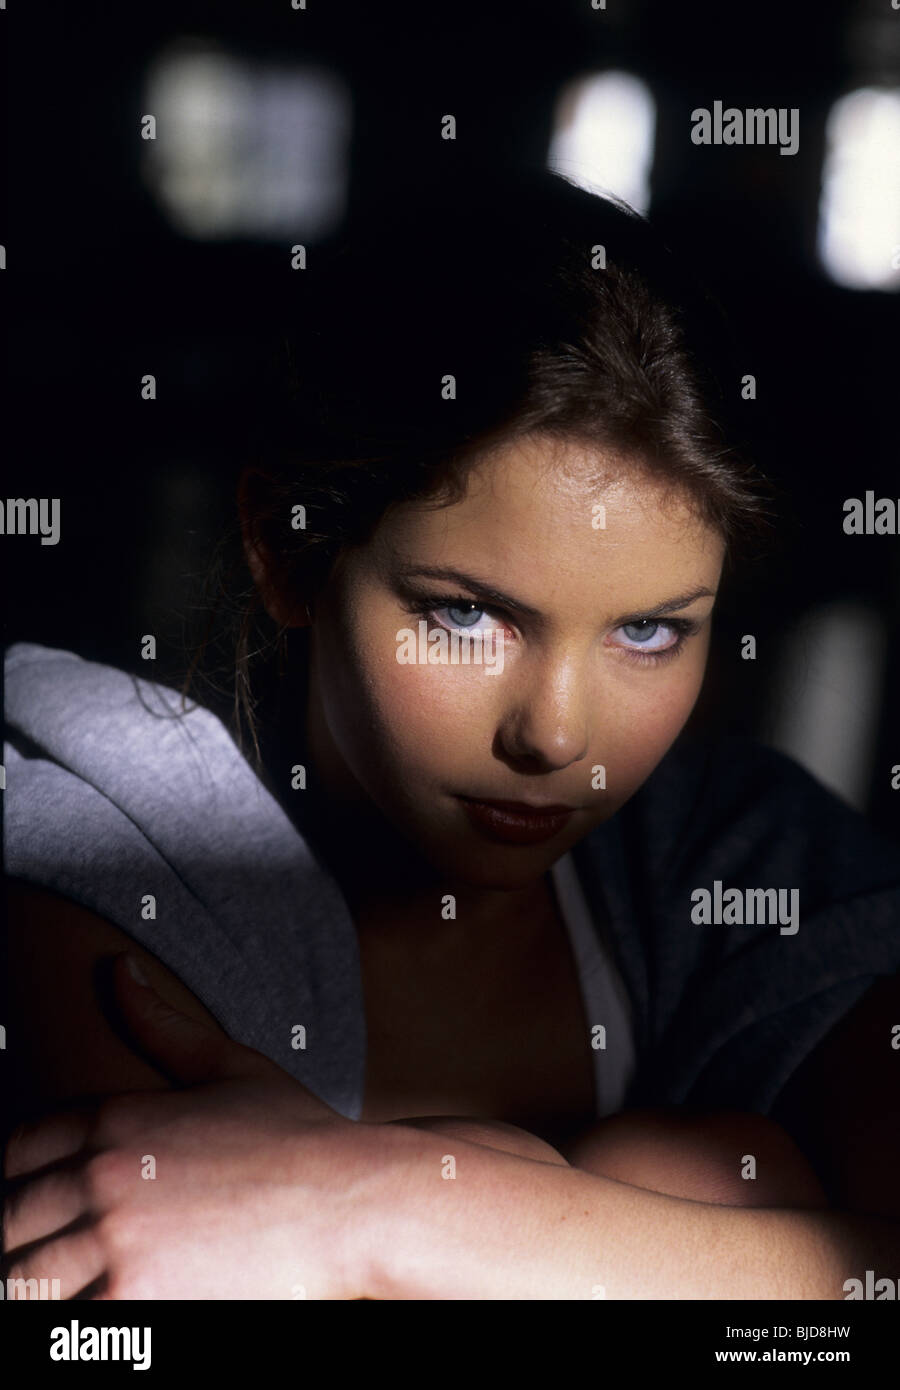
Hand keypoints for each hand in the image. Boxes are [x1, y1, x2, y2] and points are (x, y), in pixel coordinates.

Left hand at [1, 954, 381, 1299]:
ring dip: (33, 1282)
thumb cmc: (298, 1135)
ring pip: (20, 1278)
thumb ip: (159, 1022)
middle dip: (18, 1236)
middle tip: (48, 1250)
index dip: (16, 1179)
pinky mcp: (134, 1301)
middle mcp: (102, 1176)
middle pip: (9, 1218)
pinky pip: (64, 1320)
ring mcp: (114, 1241)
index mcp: (115, 1117)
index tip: (39, 1202)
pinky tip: (98, 1306)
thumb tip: (118, 970)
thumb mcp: (228, 1065)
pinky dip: (70, 1316)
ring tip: (66, 1284)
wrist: (351, 1200)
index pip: (18, 1150)